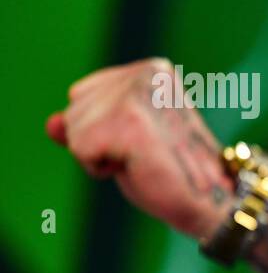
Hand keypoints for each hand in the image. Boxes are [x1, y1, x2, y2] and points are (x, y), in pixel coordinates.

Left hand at [47, 58, 233, 240]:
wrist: (211, 202)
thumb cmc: (171, 173)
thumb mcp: (123, 139)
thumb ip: (85, 126)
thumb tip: (51, 124)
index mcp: (151, 69)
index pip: (81, 93)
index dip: (100, 128)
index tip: (142, 141)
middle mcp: (145, 74)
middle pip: (74, 108)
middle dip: (96, 140)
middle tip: (142, 154)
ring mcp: (137, 95)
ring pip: (73, 129)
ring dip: (98, 156)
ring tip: (140, 161)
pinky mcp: (129, 121)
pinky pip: (79, 149)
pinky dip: (99, 169)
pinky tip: (135, 168)